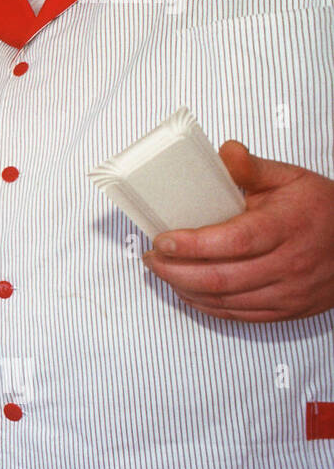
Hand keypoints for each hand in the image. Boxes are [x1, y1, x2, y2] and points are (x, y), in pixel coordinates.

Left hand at [142, 141, 333, 320]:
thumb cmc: (325, 211)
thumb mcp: (291, 179)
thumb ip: (252, 168)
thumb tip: (225, 152)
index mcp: (285, 227)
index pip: (232, 241)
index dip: (192, 244)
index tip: (163, 239)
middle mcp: (288, 264)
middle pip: (220, 278)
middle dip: (175, 270)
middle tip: (152, 257)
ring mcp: (287, 292)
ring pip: (224, 301)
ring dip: (184, 288)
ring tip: (163, 271)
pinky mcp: (285, 310)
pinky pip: (237, 315)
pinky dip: (205, 305)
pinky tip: (188, 290)